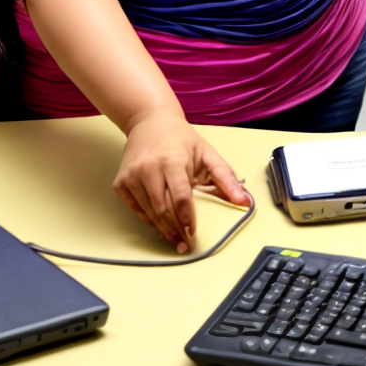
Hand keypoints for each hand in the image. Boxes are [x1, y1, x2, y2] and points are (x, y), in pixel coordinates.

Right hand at [112, 114, 250, 252]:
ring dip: (162, 228)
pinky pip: (135, 209)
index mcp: (173, 160)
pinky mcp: (120, 182)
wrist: (150, 122)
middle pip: (163, 208)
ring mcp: (132, 176)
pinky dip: (148, 220)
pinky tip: (160, 224)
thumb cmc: (181, 139)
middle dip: (175, 229)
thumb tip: (245, 201)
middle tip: (185, 243)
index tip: (193, 232)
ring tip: (175, 238)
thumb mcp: (207, 154)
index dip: (187, 218)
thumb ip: (227, 178)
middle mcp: (149, 168)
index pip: (180, 197)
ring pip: (148, 212)